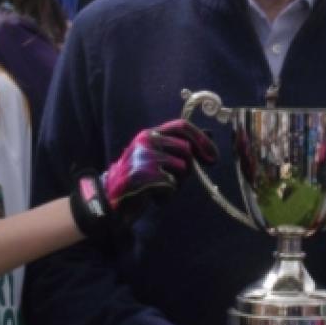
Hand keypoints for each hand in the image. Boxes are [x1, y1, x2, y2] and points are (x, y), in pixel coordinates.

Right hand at [71, 119, 216, 239]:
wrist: (112, 199)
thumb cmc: (139, 179)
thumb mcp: (157, 157)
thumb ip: (179, 146)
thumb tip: (210, 134)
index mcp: (150, 134)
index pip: (182, 126)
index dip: (202, 139)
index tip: (213, 157)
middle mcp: (146, 141)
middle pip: (186, 150)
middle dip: (188, 169)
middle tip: (176, 180)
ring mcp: (145, 157)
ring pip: (182, 168)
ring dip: (177, 183)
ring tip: (160, 188)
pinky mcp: (145, 175)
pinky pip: (172, 184)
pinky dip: (167, 195)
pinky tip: (153, 196)